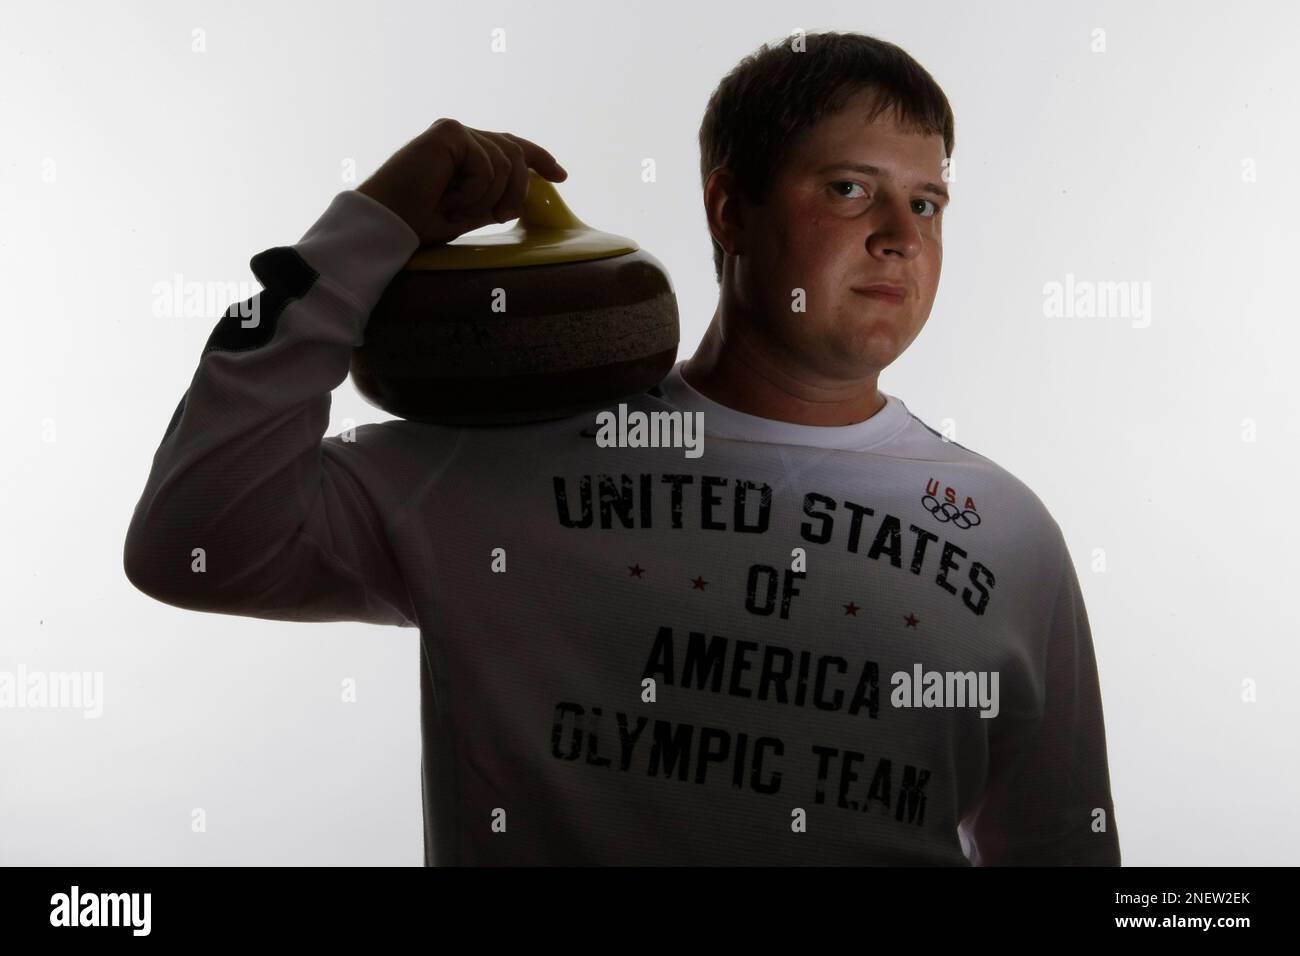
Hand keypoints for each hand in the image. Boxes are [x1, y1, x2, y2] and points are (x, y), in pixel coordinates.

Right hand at [356, 118, 567, 245]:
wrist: (387, 223)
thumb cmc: (418, 223)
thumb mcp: (468, 213)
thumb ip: (493, 199)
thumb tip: (521, 196)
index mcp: (464, 151)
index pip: (511, 145)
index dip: (540, 158)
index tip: (561, 177)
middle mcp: (460, 135)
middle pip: (515, 153)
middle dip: (517, 190)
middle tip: (501, 215)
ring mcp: (455, 131)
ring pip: (504, 162)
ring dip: (487, 197)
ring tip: (456, 209)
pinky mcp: (449, 132)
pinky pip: (486, 164)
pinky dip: (473, 191)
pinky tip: (447, 198)